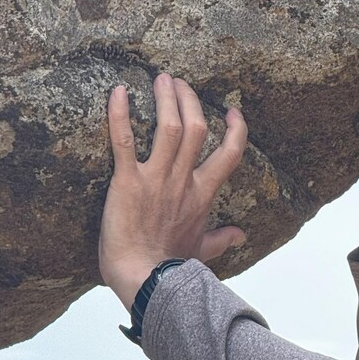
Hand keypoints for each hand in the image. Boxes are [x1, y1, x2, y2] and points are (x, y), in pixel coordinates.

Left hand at [100, 73, 248, 309]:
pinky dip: (119, 115)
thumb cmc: (170, 267)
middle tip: (180, 83)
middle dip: (190, 100)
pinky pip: (124, 141)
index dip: (235, 129)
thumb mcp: (200, 250)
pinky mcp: (127, 182)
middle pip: (196, 128)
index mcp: (202, 195)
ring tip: (161, 79)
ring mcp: (156, 179)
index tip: (233, 111)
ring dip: (166, 99)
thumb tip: (240, 235)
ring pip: (169, 127)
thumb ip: (220, 239)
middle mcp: (183, 181)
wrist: (145, 280)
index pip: (229, 154)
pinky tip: (118, 92)